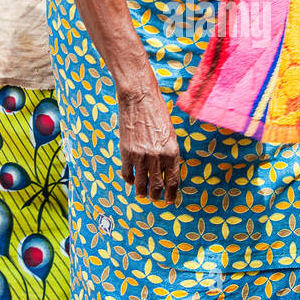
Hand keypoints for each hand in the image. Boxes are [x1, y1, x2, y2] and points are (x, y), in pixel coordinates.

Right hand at [118, 83, 180, 203]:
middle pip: (157, 186)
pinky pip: (127, 174)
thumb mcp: (170, 134)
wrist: (139, 98)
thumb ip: (169, 153)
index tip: (169, 201)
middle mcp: (157, 157)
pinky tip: (132, 181)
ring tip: (143, 195)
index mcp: (172, 152)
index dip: (171, 194)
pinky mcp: (126, 153)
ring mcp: (140, 156)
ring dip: (142, 192)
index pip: (173, 181)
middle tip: (155, 200)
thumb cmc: (157, 113)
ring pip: (141, 184)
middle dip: (156, 196)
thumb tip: (167, 171)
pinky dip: (129, 180)